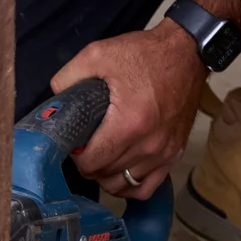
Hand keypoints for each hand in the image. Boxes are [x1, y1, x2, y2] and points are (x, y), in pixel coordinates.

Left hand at [50, 20, 204, 198]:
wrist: (186, 52)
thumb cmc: (143, 54)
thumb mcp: (98, 54)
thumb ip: (68, 78)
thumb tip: (54, 105)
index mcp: (129, 123)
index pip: (90, 162)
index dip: (76, 156)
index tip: (75, 142)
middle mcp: (148, 144)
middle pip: (104, 175)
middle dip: (88, 164)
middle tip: (86, 146)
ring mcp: (164, 152)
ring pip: (122, 184)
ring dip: (106, 175)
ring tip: (102, 156)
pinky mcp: (175, 153)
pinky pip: (146, 188)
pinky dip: (129, 185)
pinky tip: (120, 170)